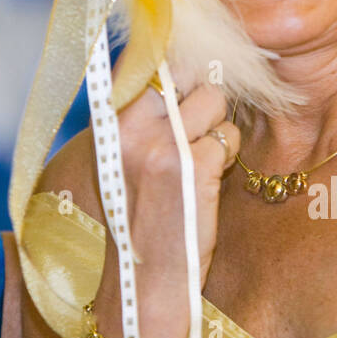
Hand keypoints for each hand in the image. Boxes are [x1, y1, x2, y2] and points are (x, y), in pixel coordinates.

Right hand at [119, 80, 238, 293]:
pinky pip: (228, 136)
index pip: (145, 57)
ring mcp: (162, 144)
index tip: (183, 81)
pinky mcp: (193, 166)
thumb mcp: (122, 157)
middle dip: (199, 97)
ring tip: (197, 162)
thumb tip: (182, 64)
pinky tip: (206, 183)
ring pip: (214, 100)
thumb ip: (142, 114)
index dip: (175, 62)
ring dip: (216, 128)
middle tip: (192, 132)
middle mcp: (129, 124)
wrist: (143, 280)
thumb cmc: (138, 216)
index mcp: (108, 119)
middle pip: (186, 72)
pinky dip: (225, 157)